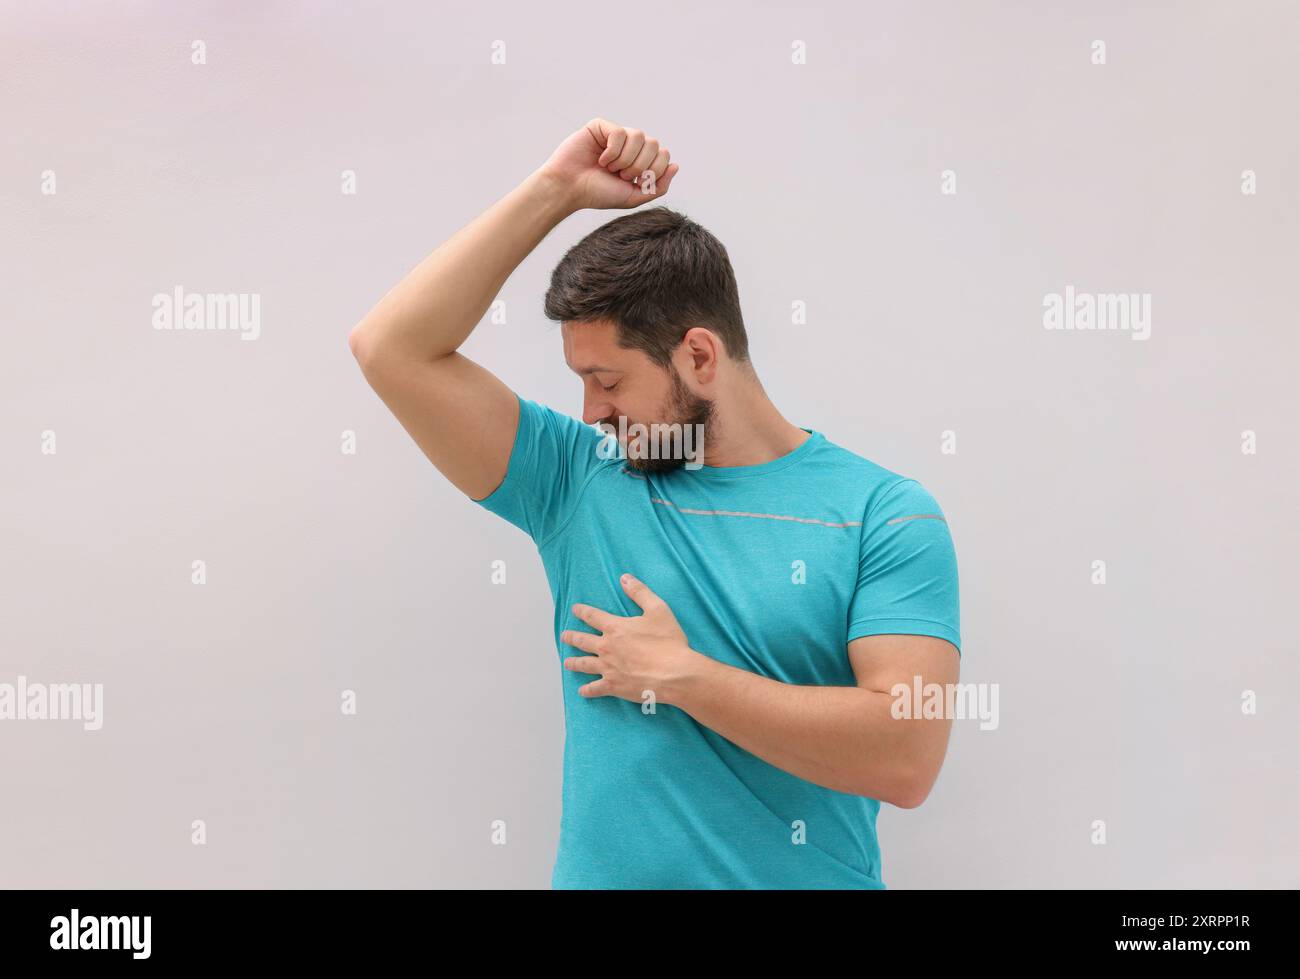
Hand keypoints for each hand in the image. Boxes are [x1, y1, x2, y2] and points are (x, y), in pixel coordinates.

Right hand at [537, 118, 679, 210]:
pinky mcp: (601, 126)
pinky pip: (620, 132)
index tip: (634, 182)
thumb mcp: (634, 197)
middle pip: (654, 144)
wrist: (570, 189)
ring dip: (626, 159)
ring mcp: (616, 135)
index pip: (663, 155)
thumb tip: (676, 165)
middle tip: (621, 176)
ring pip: (639, 136)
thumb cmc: (598, 194)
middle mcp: (629, 146)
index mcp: (639, 160)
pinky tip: (601, 159)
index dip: (653, 170)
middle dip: (639, 165)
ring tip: (610, 168)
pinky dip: (613, 151)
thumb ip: (658, 186)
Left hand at [561, 573, 699, 706]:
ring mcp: (608, 668)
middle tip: (564, 636)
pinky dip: (587, 690)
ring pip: (584, 664)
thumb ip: (640, 592)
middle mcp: (606, 647)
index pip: (592, 616)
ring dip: (574, 663)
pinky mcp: (613, 686)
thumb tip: (625, 578)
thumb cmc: (668, 642)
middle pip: (582, 641)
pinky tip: (582, 691)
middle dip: (572, 637)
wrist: (674, 673)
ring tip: (567, 663)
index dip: (582, 611)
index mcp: (615, 628)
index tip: (574, 609)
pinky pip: (595, 688)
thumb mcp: (658, 610)